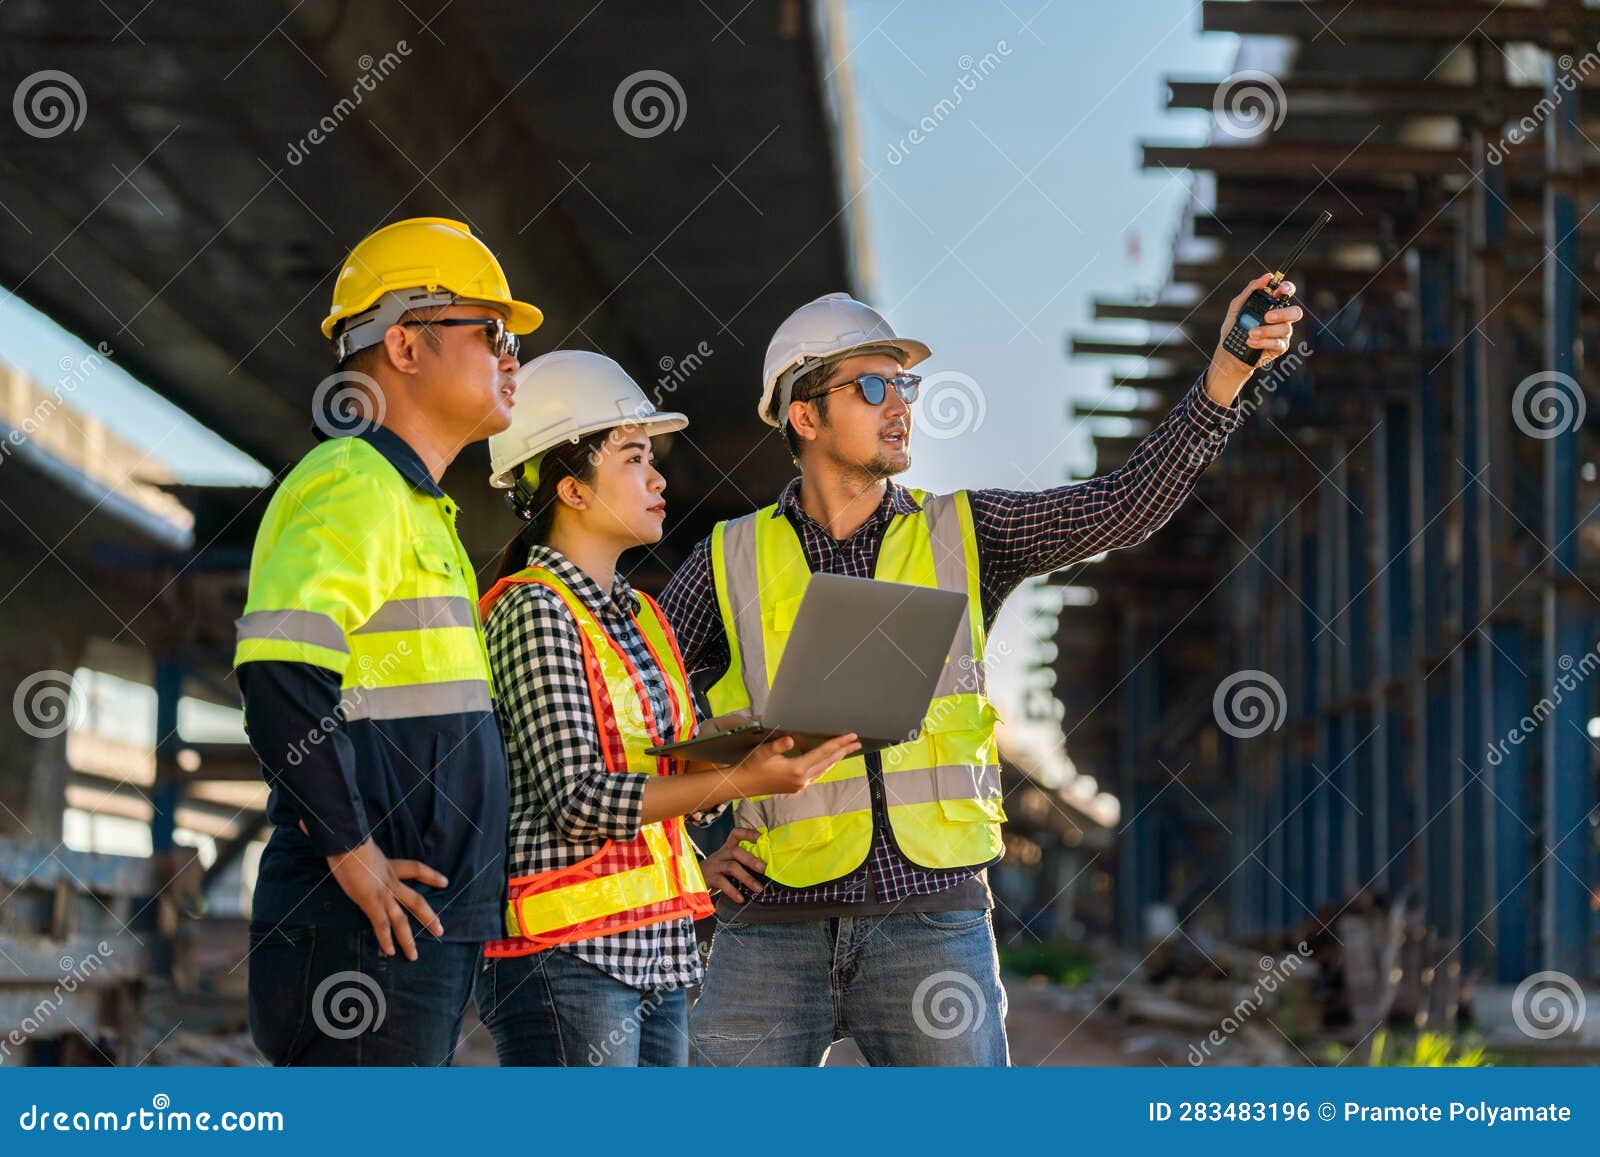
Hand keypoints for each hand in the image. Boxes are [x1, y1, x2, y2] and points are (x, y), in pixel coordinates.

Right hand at [325, 838, 447, 959]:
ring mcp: (382, 893)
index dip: (431, 876)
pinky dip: (385, 939)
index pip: (415, 869)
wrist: (347, 839)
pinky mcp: (370, 901)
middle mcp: (390, 881)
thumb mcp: (353, 837)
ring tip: (414, 955)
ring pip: (401, 920)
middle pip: (416, 901)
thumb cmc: (347, 835)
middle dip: (428, 917)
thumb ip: (347, 836)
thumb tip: (310, 825)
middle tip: (440, 930)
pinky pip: (381, 925)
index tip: (445, 882)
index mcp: (388, 864)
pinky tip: (389, 952)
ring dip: (408, 939)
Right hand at [702, 826, 767, 901]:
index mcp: (726, 849)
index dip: (748, 833)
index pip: (736, 834)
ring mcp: (714, 866)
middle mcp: (720, 855)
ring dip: (747, 878)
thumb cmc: (717, 872)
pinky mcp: (709, 878)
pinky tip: (741, 899)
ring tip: (758, 888)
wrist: (692, 881)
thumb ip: (742, 862)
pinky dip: (733, 891)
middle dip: (751, 860)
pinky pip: (722, 883)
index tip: (761, 837)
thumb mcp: (727, 863)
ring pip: (731, 867)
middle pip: (736, 852)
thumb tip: (766, 870)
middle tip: (764, 869)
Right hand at [732, 733, 859, 796]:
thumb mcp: (764, 752)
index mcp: (797, 769)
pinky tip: (828, 762)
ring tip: (847, 750)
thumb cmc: (752, 765)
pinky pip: (816, 774)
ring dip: (836, 759)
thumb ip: (778, 745)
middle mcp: (802, 779)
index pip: (823, 753)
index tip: (851, 736)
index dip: (838, 743)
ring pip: (824, 769)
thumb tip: (791, 740)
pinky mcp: (796, 787)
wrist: (743, 784)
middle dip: (843, 751)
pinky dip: (825, 766)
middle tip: (857, 742)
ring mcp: (800, 785)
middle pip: (828, 762)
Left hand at [1207, 274, 1303, 401]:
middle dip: (1282, 314)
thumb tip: (1267, 277)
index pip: (1286, 293)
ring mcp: (1282, 333)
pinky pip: (1277, 343)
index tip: (1282, 288)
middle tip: (1266, 317)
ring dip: (1266, 330)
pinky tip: (1251, 341)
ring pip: (1285, 329)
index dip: (1288, 288)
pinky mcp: (1280, 347)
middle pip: (1295, 312)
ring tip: (1251, 333)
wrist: (1229, 352)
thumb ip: (1251, 291)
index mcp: (1273, 304)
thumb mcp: (1237, 307)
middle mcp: (1282, 318)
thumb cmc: (1234, 327)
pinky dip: (1263, 342)